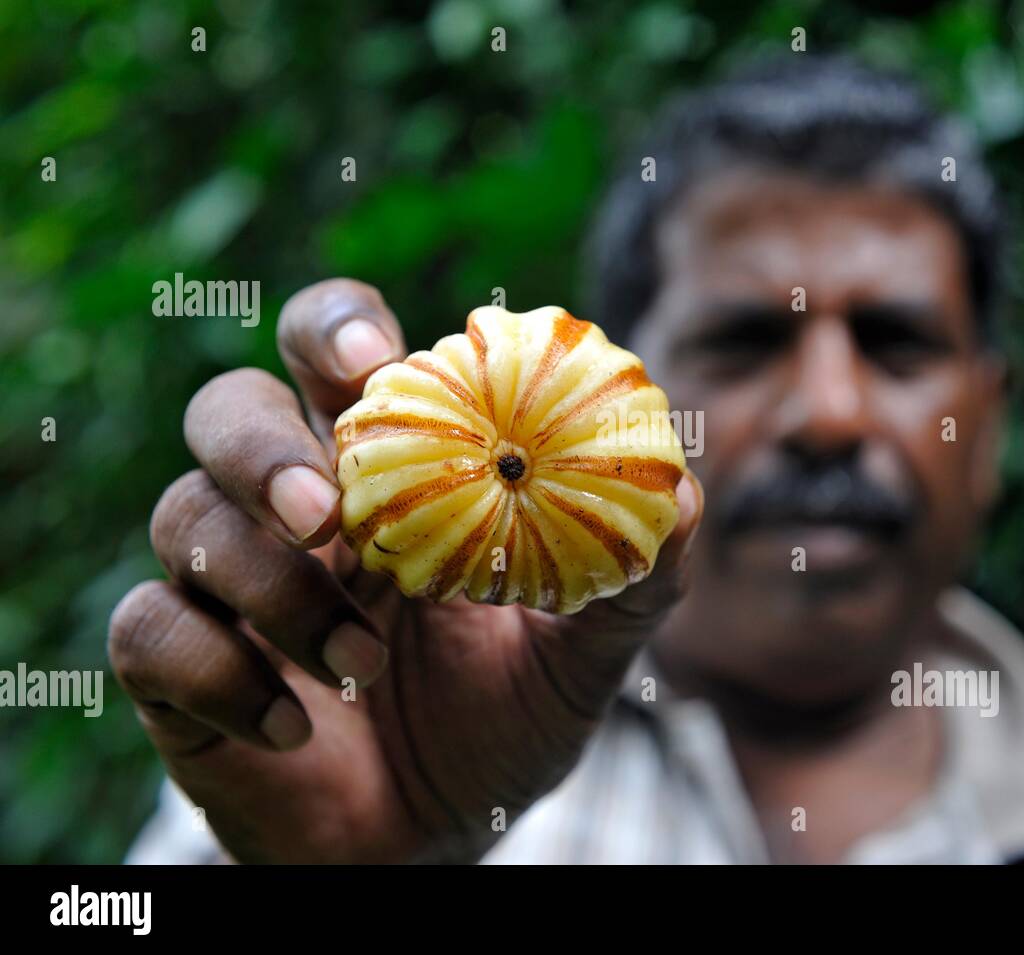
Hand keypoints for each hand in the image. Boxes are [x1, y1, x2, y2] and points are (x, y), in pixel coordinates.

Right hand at [108, 279, 701, 862]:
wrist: (438, 841)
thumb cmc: (506, 720)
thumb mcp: (583, 656)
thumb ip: (634, 579)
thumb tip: (684, 494)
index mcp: (387, 473)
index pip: (334, 351)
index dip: (336, 329)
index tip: (370, 359)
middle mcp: (296, 510)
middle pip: (227, 408)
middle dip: (258, 442)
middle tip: (322, 508)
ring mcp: (228, 585)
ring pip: (182, 517)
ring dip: (270, 586)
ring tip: (360, 662)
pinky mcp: (181, 671)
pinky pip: (149, 633)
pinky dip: (220, 675)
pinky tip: (296, 727)